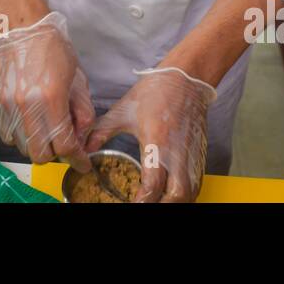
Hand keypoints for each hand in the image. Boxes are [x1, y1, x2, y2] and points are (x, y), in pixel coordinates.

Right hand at [0, 11, 94, 170]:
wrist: (25, 29)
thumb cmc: (54, 50)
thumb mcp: (78, 80)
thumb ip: (83, 112)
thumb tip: (82, 138)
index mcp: (52, 98)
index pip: (64, 146)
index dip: (76, 158)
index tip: (82, 161)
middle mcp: (27, 105)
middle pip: (41, 154)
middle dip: (56, 153)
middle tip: (62, 143)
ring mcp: (8, 106)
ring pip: (22, 147)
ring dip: (37, 144)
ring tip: (45, 127)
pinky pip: (7, 134)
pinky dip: (20, 135)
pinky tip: (29, 121)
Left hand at [85, 66, 216, 201]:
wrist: (185, 78)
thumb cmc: (155, 93)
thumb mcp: (123, 111)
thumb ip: (101, 131)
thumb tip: (84, 147)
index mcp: (157, 142)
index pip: (153, 184)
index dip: (142, 200)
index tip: (132, 203)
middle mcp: (177, 153)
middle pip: (177, 195)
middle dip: (161, 205)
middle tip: (145, 204)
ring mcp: (191, 154)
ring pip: (190, 192)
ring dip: (175, 201)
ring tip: (158, 202)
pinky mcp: (200, 153)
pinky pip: (197, 182)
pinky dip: (186, 193)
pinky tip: (172, 193)